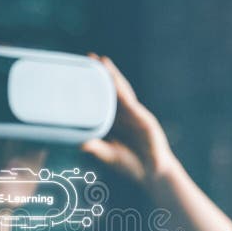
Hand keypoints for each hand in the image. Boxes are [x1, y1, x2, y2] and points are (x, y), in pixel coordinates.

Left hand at [82, 54, 231, 230]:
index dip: (92, 87)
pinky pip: (130, 101)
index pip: (101, 100)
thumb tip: (78, 144)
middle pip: (111, 89)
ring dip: (112, 75)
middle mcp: (124, 114)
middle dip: (101, 74)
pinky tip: (115, 80)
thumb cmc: (131, 165)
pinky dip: (122, 90)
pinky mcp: (143, 117)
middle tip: (89, 57)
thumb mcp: (108, 155)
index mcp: (115, 122)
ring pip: (122, 90)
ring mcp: (135, 114)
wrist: (153, 173)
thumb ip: (95, 148)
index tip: (80, 72)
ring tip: (102, 61)